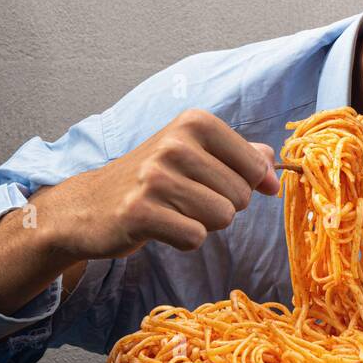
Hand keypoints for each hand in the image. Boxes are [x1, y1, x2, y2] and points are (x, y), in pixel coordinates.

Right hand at [33, 108, 280, 261]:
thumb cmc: (151, 178)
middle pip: (240, 196)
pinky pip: (194, 237)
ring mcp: (155, 177)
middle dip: (222, 206)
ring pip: (221, 218)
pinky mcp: (140, 211)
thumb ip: (239, 154)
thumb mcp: (195, 152)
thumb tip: (272, 164)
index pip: (256, 165)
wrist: (89, 204)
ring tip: (175, 211)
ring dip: (204, 223)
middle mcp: (175, 144)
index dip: (249, 183)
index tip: (225, 185)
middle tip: (187, 199)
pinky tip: (162, 226)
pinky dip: (184, 239)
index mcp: (194, 122)